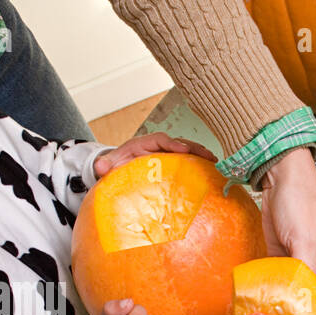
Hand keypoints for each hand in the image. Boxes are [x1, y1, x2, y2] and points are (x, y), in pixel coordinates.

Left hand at [93, 132, 217, 178]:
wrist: (121, 169)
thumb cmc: (117, 166)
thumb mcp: (110, 165)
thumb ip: (105, 165)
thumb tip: (100, 167)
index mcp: (145, 143)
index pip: (161, 140)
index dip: (173, 144)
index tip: (183, 151)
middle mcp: (160, 146)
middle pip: (180, 143)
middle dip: (195, 148)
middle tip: (208, 156)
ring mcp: (170, 155)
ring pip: (189, 152)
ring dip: (202, 155)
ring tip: (216, 163)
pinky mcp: (176, 164)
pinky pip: (191, 163)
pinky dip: (202, 165)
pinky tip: (214, 173)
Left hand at [259, 148, 315, 296]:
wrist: (280, 179)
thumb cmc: (301, 204)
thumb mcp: (305, 242)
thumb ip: (304, 273)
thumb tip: (300, 301)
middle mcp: (313, 271)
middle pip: (303, 302)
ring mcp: (294, 266)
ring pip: (286, 293)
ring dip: (274, 303)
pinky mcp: (276, 258)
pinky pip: (271, 280)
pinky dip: (264, 289)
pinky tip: (255, 299)